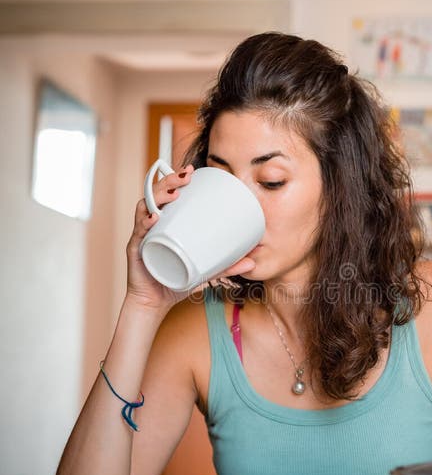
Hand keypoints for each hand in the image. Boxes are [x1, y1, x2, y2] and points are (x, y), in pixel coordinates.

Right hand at [126, 164, 255, 310]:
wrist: (154, 303)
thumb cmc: (175, 281)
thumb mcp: (204, 271)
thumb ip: (226, 266)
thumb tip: (252, 262)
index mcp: (165, 223)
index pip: (168, 195)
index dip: (176, 179)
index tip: (192, 171)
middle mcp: (151, 224)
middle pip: (156, 195)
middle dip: (169, 181)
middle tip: (185, 176)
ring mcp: (142, 235)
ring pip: (145, 208)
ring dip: (158, 197)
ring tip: (174, 193)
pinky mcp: (135, 250)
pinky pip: (138, 233)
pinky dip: (144, 224)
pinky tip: (154, 218)